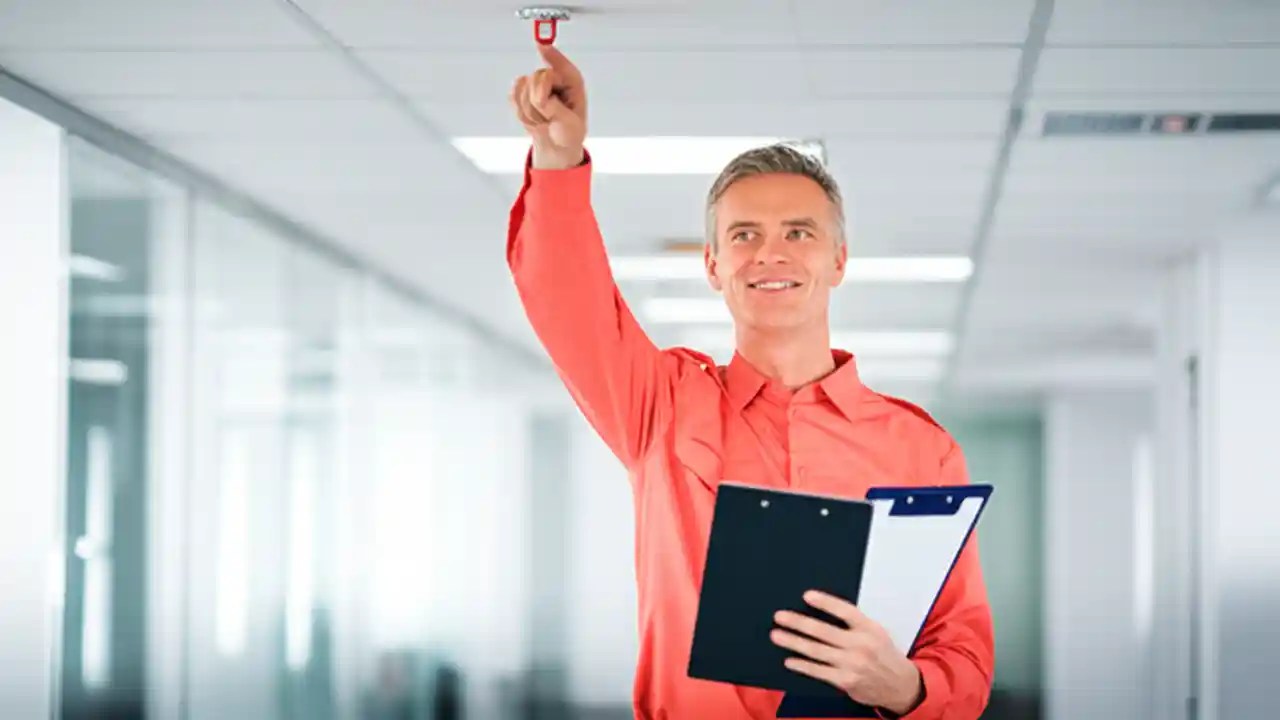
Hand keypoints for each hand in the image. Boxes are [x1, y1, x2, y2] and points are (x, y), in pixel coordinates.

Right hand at [509, 43, 587, 169]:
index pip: (549, 74)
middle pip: (534, 80)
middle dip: (538, 105)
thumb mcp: (568, 122)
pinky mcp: (522, 91)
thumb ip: (551, 106)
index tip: (541, 57)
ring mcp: (537, 83)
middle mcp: (555, 77)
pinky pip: (512, 96)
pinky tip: (533, 118)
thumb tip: (538, 93)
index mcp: (571, 80)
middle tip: (549, 117)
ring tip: (543, 119)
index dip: (546, 74)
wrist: (557, 144)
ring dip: (530, 112)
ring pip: (521, 90)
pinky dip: (520, 113)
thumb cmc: (569, 131)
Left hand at [772, 590, 923, 715]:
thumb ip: (853, 623)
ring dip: (794, 642)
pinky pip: (818, 671)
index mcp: (868, 628)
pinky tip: (790, 660)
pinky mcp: (845, 681)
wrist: (900, 685)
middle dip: (799, 622)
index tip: (806, 595)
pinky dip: (802, 665)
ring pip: (817, 651)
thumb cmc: (883, 654)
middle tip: (780, 616)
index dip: (825, 602)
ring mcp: (852, 664)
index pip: (845, 611)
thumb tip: (822, 610)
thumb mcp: (875, 632)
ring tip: (777, 635)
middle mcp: (860, 645)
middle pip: (824, 631)